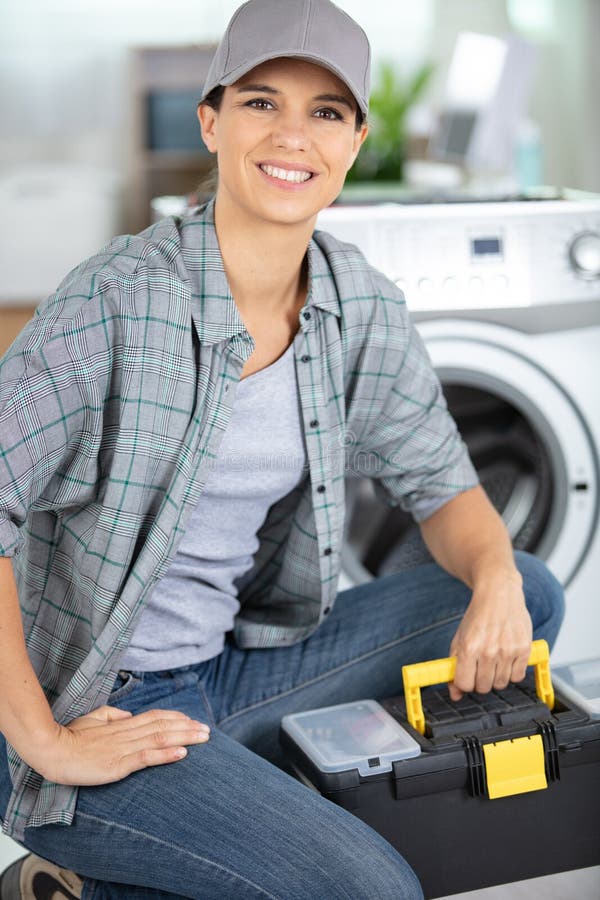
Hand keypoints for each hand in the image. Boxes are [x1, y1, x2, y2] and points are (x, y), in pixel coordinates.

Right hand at [34, 705, 210, 784]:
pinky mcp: (118, 764)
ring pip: (161, 738)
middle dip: (188, 727)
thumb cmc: (69, 736)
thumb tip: (128, 716)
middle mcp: (127, 733)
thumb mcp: (92, 719)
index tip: (192, 720)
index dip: (175, 717)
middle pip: (163, 726)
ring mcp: (123, 748)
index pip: (155, 716)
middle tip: (208, 730)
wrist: (51, 750)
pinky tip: (183, 753)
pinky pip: (147, 757)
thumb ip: (111, 716)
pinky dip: (167, 755)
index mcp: (121, 724)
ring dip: (185, 737)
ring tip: (204, 738)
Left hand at [448, 569, 532, 700]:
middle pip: (483, 687)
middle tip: (480, 667)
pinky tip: (507, 659)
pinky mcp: (524, 649)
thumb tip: (455, 694)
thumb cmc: (478, 616)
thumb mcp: (460, 638)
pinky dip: (512, 673)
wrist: (499, 593)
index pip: (464, 684)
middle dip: (480, 681)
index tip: (466, 677)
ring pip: (501, 684)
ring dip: (496, 677)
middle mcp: (489, 650)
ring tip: (494, 661)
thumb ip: (455, 666)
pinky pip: (518, 677)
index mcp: (469, 647)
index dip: (464, 683)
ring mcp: (508, 651)